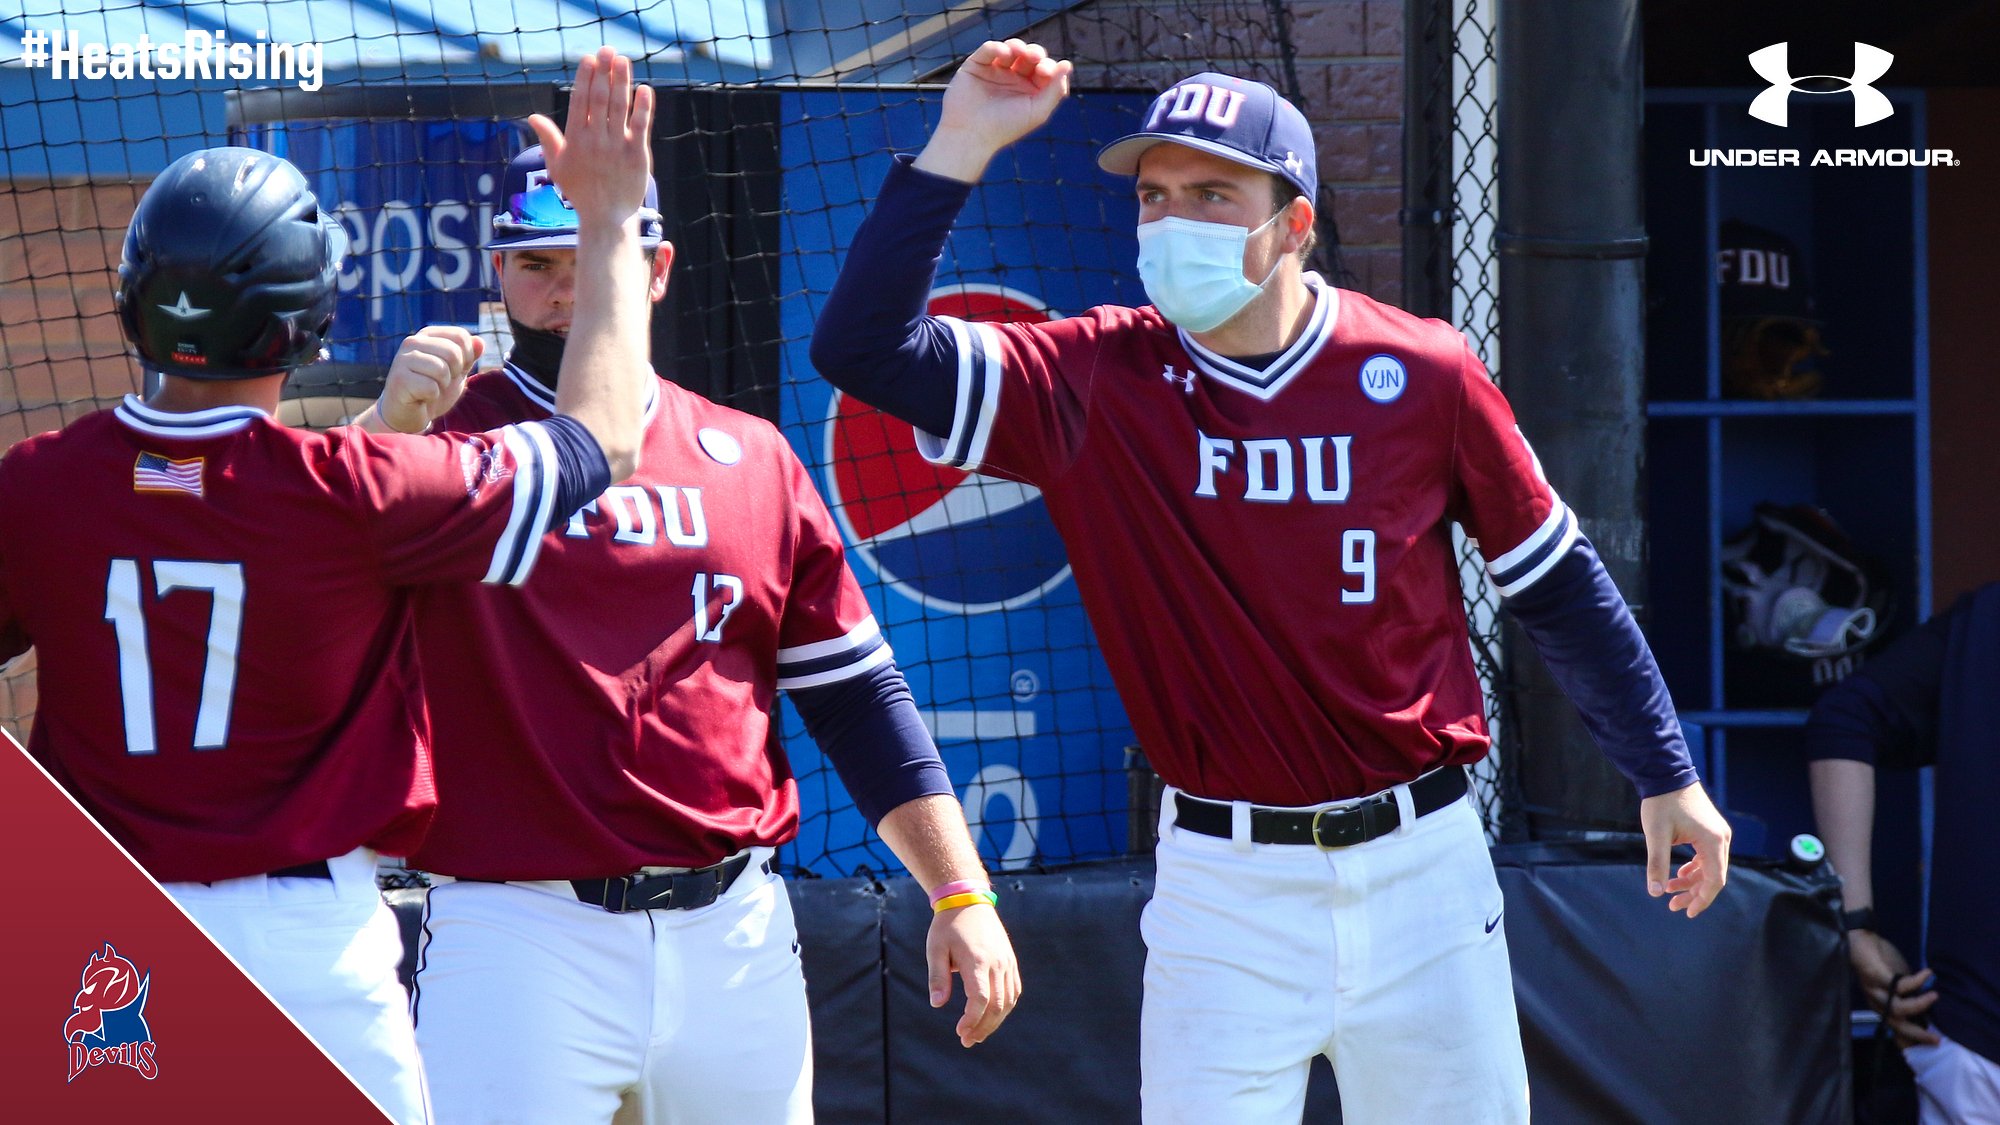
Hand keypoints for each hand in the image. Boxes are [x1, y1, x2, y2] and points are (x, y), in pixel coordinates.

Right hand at [376, 326, 482, 433]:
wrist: (408, 414)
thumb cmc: (431, 389)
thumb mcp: (456, 371)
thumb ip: (468, 356)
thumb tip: (480, 342)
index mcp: (427, 335)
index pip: (460, 336)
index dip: (467, 357)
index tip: (454, 370)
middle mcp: (412, 342)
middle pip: (453, 353)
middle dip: (454, 373)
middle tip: (440, 382)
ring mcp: (403, 359)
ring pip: (442, 370)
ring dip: (442, 385)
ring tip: (430, 388)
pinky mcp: (399, 379)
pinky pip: (431, 387)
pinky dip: (432, 396)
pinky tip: (421, 396)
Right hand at [526, 47, 655, 231]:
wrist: (606, 218)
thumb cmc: (580, 191)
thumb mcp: (558, 165)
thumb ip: (549, 138)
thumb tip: (532, 117)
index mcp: (575, 140)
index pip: (580, 102)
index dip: (585, 79)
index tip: (589, 60)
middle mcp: (595, 140)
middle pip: (600, 99)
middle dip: (603, 73)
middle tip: (607, 50)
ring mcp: (617, 147)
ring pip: (619, 108)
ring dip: (621, 82)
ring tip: (623, 60)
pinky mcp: (637, 155)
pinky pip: (641, 126)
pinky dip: (643, 107)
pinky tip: (644, 89)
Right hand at [916, 40, 1072, 181]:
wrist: (970, 135)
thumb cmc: (1005, 127)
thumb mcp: (1038, 111)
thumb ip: (1055, 90)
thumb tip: (1067, 64)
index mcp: (1029, 92)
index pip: (1044, 70)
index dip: (1048, 66)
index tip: (1045, 72)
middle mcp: (1012, 80)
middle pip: (1029, 57)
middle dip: (1035, 53)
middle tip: (1034, 57)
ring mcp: (994, 72)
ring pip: (1010, 49)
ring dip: (1018, 46)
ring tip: (1019, 51)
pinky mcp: (975, 66)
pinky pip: (988, 49)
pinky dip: (997, 47)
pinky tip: (1004, 54)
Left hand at [926, 902, 1021, 1047]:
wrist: (969, 901)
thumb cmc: (948, 926)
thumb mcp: (935, 949)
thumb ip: (938, 977)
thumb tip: (937, 1004)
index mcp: (978, 961)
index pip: (980, 999)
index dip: (972, 1020)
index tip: (959, 1032)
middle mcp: (997, 963)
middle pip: (997, 1005)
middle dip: (983, 1027)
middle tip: (967, 1040)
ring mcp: (1007, 962)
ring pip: (1008, 1001)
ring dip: (995, 1022)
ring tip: (978, 1034)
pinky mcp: (1010, 961)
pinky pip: (1013, 990)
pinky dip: (1005, 1007)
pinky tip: (992, 1017)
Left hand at [1639, 780, 1730, 916]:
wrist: (1667, 774)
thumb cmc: (1661, 803)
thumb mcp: (1656, 835)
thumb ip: (1657, 864)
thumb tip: (1655, 892)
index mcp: (1713, 840)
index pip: (1715, 880)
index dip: (1702, 899)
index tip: (1687, 912)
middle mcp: (1721, 838)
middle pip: (1714, 876)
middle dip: (1693, 893)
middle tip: (1673, 905)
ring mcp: (1717, 833)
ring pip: (1709, 867)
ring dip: (1691, 881)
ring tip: (1669, 891)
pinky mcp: (1710, 830)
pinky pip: (1707, 857)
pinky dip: (1694, 868)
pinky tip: (1678, 874)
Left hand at [1850, 929, 1939, 1046]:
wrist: (1860, 939)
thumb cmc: (1883, 963)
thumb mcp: (1899, 983)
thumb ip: (1912, 995)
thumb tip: (1932, 1007)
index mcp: (1882, 1006)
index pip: (1897, 1029)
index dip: (1913, 1040)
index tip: (1933, 1046)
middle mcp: (1877, 1003)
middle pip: (1897, 1024)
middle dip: (1918, 1034)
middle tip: (1937, 1039)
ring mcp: (1875, 990)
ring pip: (1897, 1008)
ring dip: (1919, 1005)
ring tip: (1935, 997)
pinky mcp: (1876, 976)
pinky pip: (1898, 984)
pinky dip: (1916, 981)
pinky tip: (1928, 974)